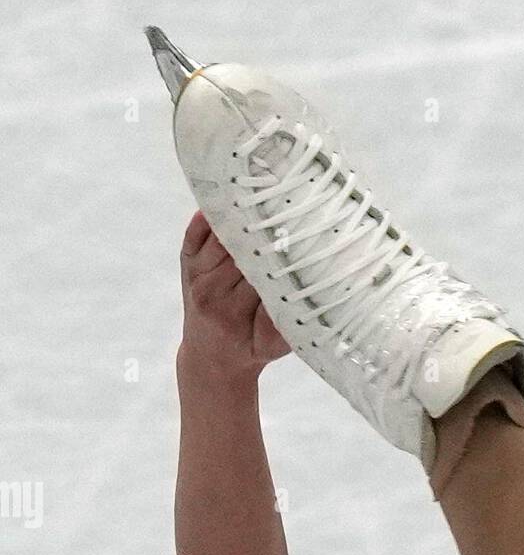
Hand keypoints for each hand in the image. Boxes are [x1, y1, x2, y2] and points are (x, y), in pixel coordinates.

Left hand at [178, 210, 290, 381]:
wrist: (212, 357)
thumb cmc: (252, 348)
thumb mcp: (274, 344)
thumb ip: (286, 318)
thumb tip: (305, 285)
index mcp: (231, 312)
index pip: (258, 272)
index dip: (278, 254)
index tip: (300, 240)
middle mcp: (210, 290)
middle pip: (240, 249)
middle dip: (264, 232)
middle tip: (291, 212)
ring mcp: (196, 273)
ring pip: (222, 235)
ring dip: (244, 216)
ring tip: (268, 197)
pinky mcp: (187, 259)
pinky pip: (198, 228)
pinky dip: (214, 213)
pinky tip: (235, 197)